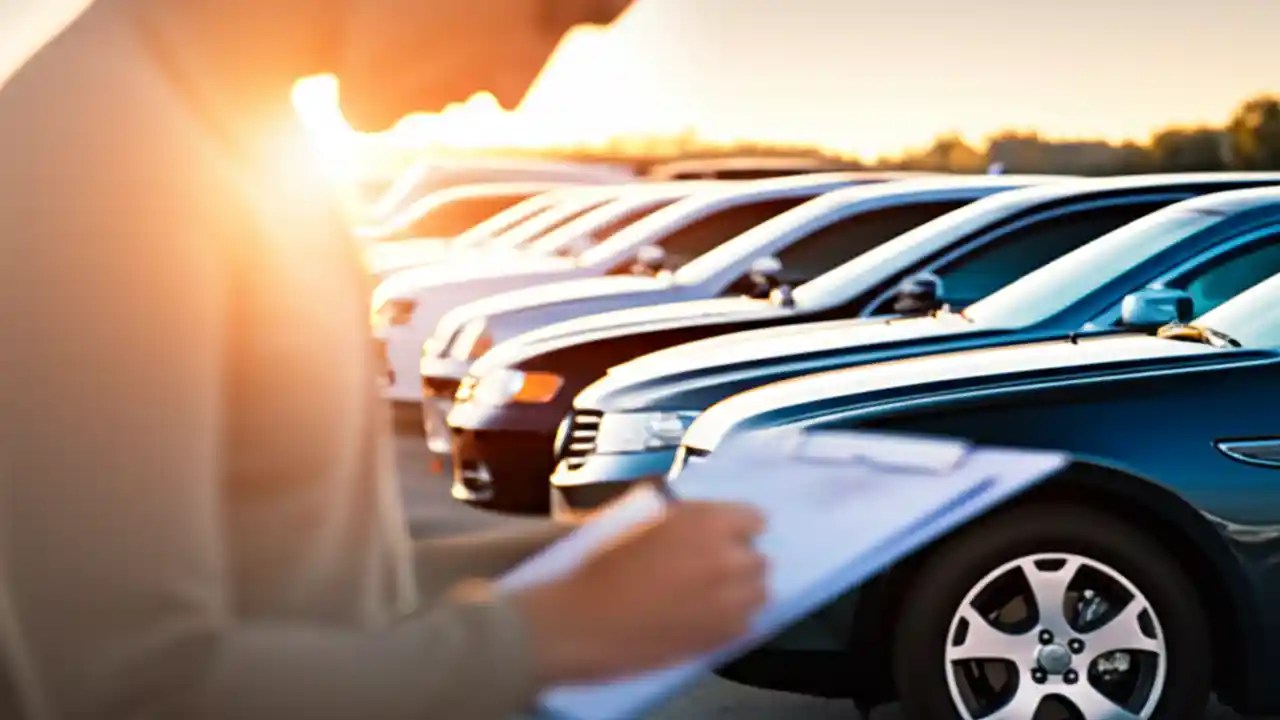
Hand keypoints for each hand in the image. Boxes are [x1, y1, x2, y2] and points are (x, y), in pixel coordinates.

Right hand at [515, 502, 767, 684]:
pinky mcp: (722, 637)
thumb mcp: (643, 519)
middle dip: (739, 561)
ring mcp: (730, 601)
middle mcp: (728, 558)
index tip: (722, 537)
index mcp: (708, 521)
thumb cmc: (602, 564)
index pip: (755, 519)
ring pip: (760, 593)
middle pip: (760, 559)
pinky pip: (748, 625)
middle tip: (710, 570)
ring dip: (741, 592)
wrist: (583, 620)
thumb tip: (704, 524)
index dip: (737, 528)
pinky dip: (731, 622)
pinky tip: (703, 621)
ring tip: (710, 597)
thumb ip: (685, 519)